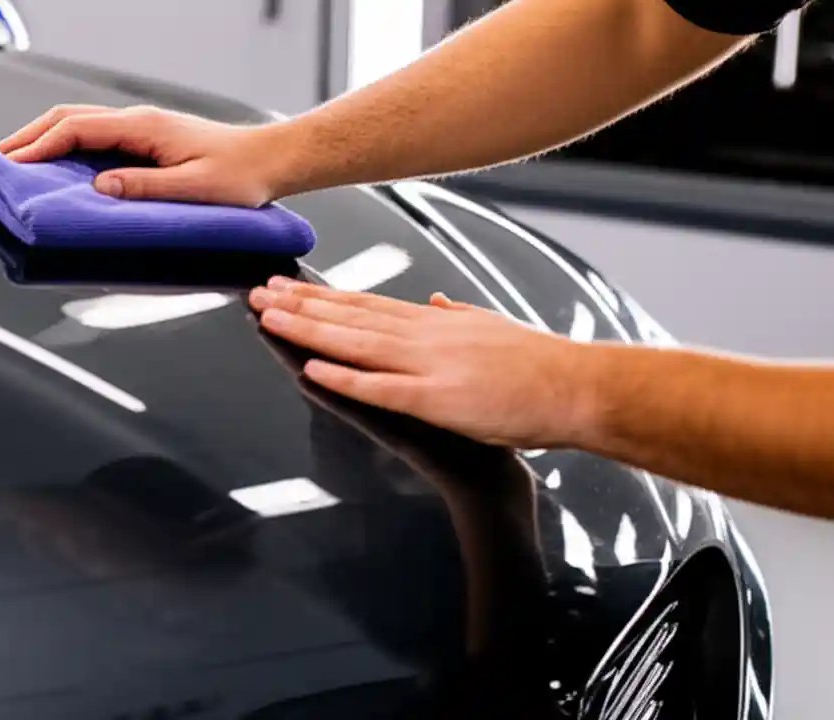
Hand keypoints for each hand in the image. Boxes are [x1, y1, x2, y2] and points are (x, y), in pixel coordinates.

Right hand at [0, 104, 293, 206]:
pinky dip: (63, 147)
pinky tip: (53, 165)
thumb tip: (101, 188)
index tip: (12, 165)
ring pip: (77, 125)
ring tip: (13, 161)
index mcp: (144, 128)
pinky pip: (93, 138)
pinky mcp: (144, 140)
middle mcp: (137, 122)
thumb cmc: (239, 177)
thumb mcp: (193, 189)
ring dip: (42, 140)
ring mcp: (139, 128)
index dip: (40, 147)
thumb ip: (145, 189)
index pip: (77, 130)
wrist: (268, 161)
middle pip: (67, 119)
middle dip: (27, 138)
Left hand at [248, 278, 600, 447]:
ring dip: (308, 330)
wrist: (576, 388)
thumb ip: (454, 314)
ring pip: (355, 343)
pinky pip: (382, 389)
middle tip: (258, 293)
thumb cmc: (537, 364)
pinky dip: (346, 379)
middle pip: (349, 316)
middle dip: (299, 305)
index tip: (287, 285)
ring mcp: (429, 365)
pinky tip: (313, 369)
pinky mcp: (439, 399)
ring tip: (269, 318)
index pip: (364, 303)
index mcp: (433, 321)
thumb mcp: (489, 325)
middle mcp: (424, 335)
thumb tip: (432, 299)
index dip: (321, 294)